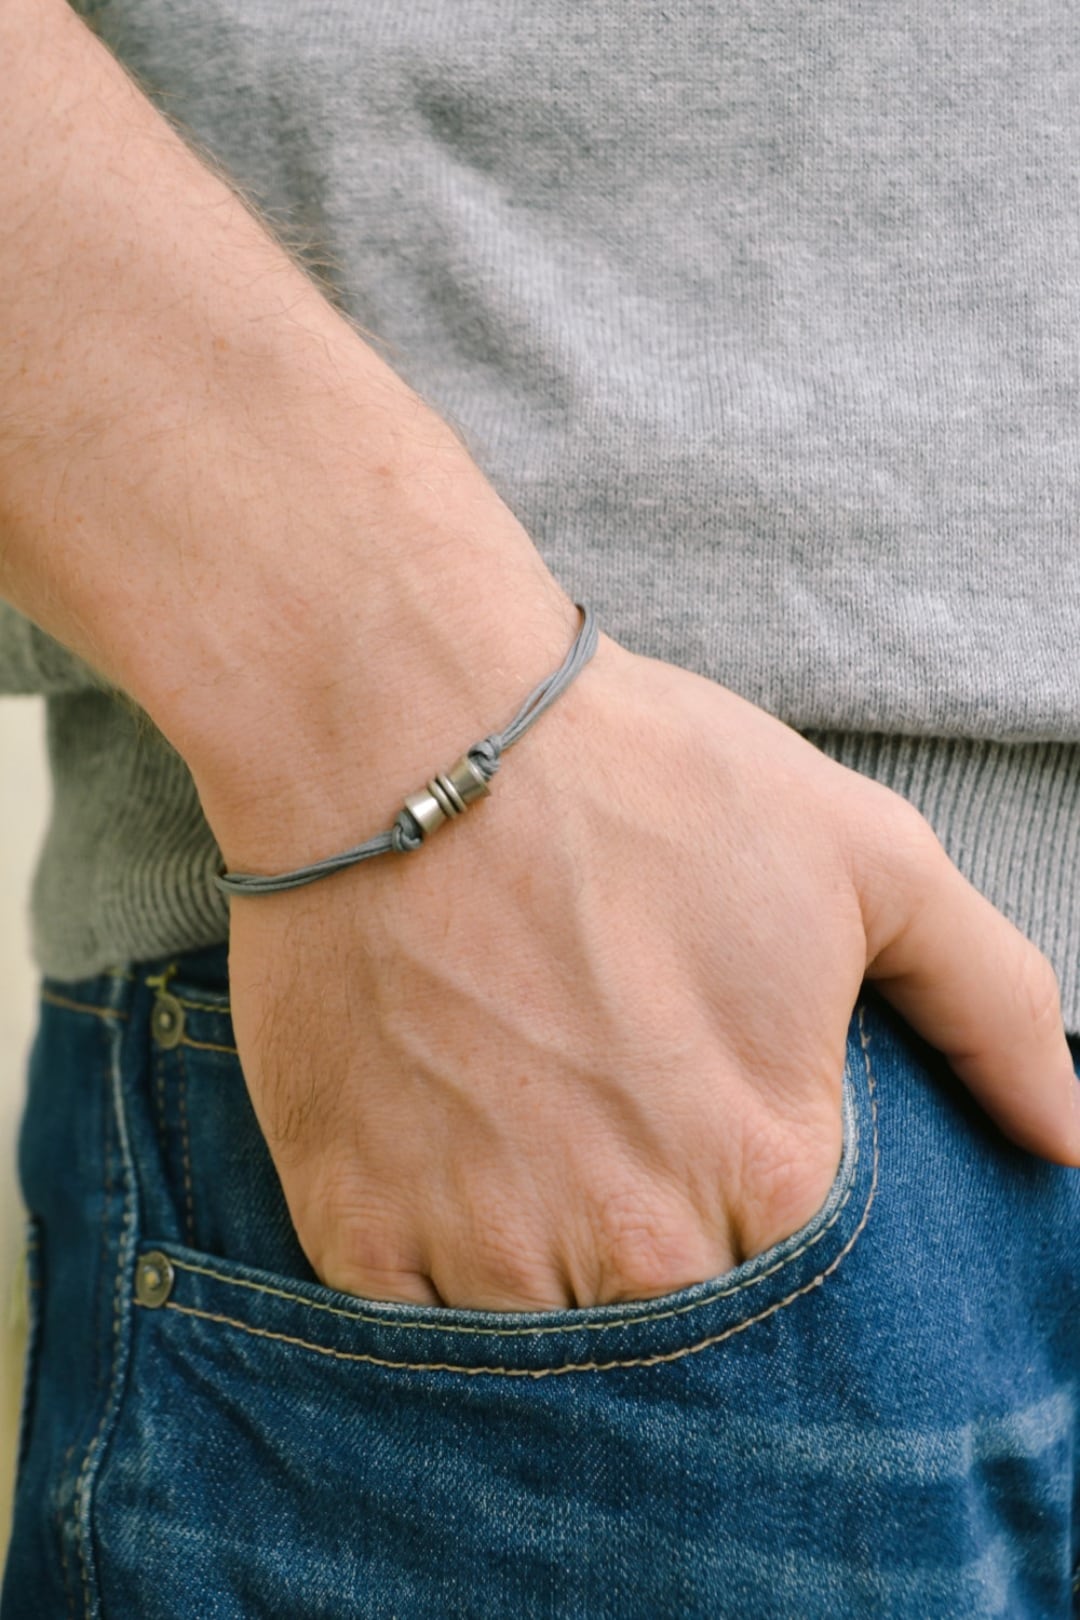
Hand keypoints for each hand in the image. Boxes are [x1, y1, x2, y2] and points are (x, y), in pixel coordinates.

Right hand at [223, 633, 1079, 1310]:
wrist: (410, 736)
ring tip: (522, 1122)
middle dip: (651, 1235)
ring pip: (541, 1334)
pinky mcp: (358, 1235)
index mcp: (769, 1178)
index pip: (800, 1290)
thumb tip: (1071, 1136)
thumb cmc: (642, 783)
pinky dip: (433, 1252)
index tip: (707, 1125)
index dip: (754, 1196)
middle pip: (667, 1321)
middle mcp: (633, 1252)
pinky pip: (413, 1320)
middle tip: (606, 1112)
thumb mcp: (867, 859)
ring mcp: (483, 1255)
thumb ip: (993, 1007)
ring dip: (540, 1254)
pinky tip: (444, 1141)